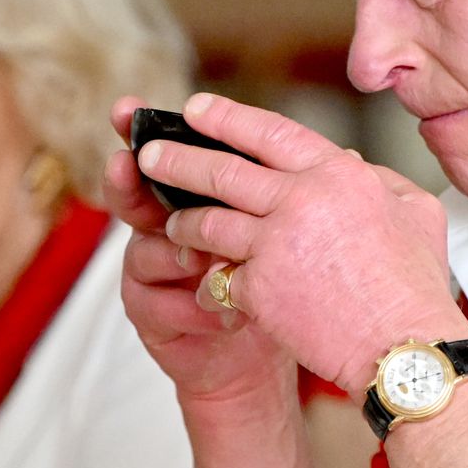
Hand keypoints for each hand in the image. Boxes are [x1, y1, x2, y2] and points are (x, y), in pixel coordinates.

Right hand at [107, 97, 294, 401]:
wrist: (269, 359)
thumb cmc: (281, 286)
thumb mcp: (287, 235)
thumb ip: (295, 197)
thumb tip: (339, 156)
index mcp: (199, 198)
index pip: (171, 157)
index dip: (145, 132)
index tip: (130, 109)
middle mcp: (167, 228)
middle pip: (134, 194)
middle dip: (129, 177)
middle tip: (129, 163)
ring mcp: (153, 273)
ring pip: (143, 250)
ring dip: (173, 253)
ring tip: (199, 259)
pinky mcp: (151, 317)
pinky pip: (155, 304)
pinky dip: (189, 307)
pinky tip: (223, 314)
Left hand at [137, 93, 467, 393]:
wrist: (404, 348)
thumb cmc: (415, 287)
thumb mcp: (417, 212)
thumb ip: (381, 179)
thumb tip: (356, 164)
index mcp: (339, 174)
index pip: (271, 133)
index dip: (228, 118)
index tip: (197, 109)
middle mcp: (302, 199)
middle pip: (223, 170)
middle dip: (179, 159)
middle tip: (150, 152)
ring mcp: (275, 242)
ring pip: (209, 222)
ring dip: (184, 223)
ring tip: (171, 225)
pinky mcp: (257, 287)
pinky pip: (218, 277)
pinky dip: (211, 284)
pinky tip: (208, 290)